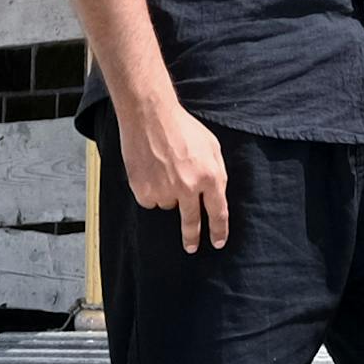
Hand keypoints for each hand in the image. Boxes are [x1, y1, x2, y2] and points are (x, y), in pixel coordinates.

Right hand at [117, 95, 233, 252]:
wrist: (149, 116)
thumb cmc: (183, 127)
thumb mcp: (212, 146)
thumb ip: (216, 172)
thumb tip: (215, 196)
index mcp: (210, 176)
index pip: (218, 213)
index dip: (219, 230)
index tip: (217, 243)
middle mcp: (188, 187)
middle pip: (191, 222)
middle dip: (192, 237)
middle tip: (191, 247)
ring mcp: (164, 191)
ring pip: (168, 205)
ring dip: (169, 194)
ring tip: (165, 169)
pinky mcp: (143, 190)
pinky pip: (150, 200)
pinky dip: (151, 190)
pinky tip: (151, 171)